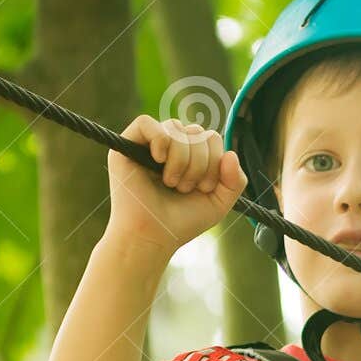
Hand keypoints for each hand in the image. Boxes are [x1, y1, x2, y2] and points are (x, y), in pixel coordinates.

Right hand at [106, 113, 247, 255]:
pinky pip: (146, 122)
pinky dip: (159, 140)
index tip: (204, 187)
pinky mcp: (126, 146)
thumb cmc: (181, 223)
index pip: (210, 137)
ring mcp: (147, 145)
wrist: (152, 237)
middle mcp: (169, 147)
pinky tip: (159, 160)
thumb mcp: (218, 203)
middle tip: (185, 188)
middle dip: (198, 162)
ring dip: (181, 159)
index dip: (214, 159)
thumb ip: (235, 181)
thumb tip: (231, 154)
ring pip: (175, 127)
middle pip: (196, 130)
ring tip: (171, 183)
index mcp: (189, 157)